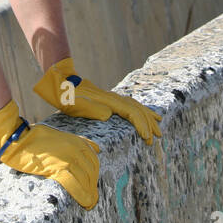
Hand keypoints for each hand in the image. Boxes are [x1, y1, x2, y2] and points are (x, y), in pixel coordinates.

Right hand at [0, 100, 100, 208]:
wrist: (16, 138)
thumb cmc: (34, 137)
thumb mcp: (61, 135)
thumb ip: (78, 142)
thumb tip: (97, 149)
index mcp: (77, 141)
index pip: (94, 161)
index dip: (95, 176)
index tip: (93, 186)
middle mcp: (75, 149)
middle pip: (91, 172)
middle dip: (93, 186)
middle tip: (92, 198)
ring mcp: (67, 159)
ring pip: (85, 180)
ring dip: (89, 193)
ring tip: (89, 203)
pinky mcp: (57, 168)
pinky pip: (74, 185)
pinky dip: (82, 195)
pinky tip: (84, 202)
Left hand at [33, 57, 161, 143]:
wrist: (63, 83)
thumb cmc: (68, 97)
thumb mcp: (76, 104)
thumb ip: (91, 109)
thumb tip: (108, 115)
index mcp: (109, 101)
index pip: (131, 113)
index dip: (141, 125)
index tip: (147, 137)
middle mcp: (114, 99)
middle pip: (138, 110)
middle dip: (148, 124)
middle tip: (156, 138)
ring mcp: (113, 98)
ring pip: (136, 106)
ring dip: (147, 117)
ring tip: (159, 124)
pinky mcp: (110, 100)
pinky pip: (131, 104)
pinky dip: (141, 110)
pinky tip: (145, 113)